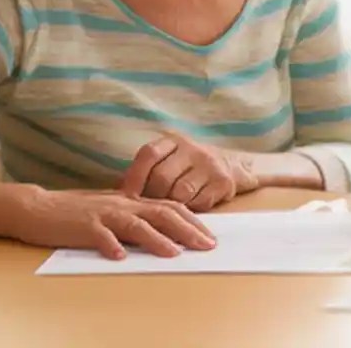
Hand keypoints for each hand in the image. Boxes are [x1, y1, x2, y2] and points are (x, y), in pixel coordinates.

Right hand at [11, 188, 216, 259]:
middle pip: (162, 214)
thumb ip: (135, 217)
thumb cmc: (77, 212)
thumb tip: (163, 232)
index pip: (169, 207)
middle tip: (206, 246)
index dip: (193, 220)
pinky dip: (111, 246)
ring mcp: (103, 215)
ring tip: (174, 254)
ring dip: (157, 240)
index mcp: (131, 202)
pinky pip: (100, 236)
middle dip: (188, 230)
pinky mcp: (83, 226)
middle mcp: (122, 205)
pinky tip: (121, 257)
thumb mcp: (111, 210)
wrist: (38, 207)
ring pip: (136, 225)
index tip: (210, 236)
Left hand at [118, 133, 258, 211]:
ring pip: (180, 193)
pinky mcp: (223, 182)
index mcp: (174, 141)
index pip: (149, 154)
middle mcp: (192, 149)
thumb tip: (117, 196)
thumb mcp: (170, 160)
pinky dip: (191, 210)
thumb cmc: (189, 168)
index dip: (135, 176)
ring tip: (170, 210)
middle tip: (149, 208)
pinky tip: (190, 209)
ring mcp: (209, 165)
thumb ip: (148, 172)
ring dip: (172, 206)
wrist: (232, 165)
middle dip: (153, 197)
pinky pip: (199, 203)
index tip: (128, 196)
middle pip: (162, 177)